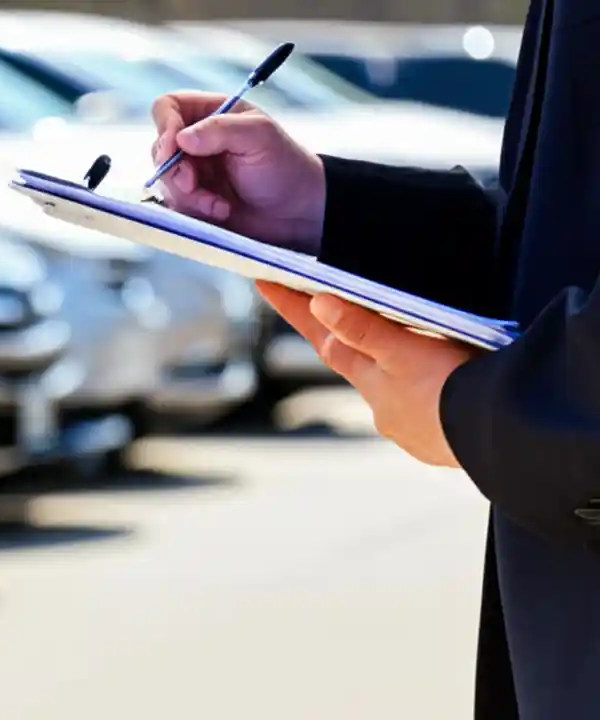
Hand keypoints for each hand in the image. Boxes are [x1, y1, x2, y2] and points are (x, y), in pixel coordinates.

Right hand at [152, 92, 326, 253]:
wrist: (297, 213)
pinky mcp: (193, 200)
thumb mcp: (259, 137)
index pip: (168, 107)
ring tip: (220, 205)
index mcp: (212, 114)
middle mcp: (197, 140)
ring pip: (164, 180)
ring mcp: (193, 172)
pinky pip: (174, 205)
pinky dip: (194, 211)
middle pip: (159, 147)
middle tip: (193, 183)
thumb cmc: (285, 167)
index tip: (174, 148)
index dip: (165, 125)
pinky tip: (221, 212)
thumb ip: (219, 130)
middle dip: (174, 170)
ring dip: (188, 196)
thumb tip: (180, 138)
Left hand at [256, 281, 476, 467]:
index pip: (323, 337)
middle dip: (342, 338)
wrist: (501, 441)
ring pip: (391, 389)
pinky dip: (425, 398)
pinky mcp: (440, 443)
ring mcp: (411, 428)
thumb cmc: (452, 392)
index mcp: (370, 381)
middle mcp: (383, 407)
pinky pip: (424, 413)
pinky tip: (439, 393)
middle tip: (326, 311)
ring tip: (401, 351)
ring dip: (389, 370)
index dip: (294, 309)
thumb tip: (318, 304)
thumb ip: (363, 329)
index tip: (263, 283)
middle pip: (353, 362)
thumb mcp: (405, 351)